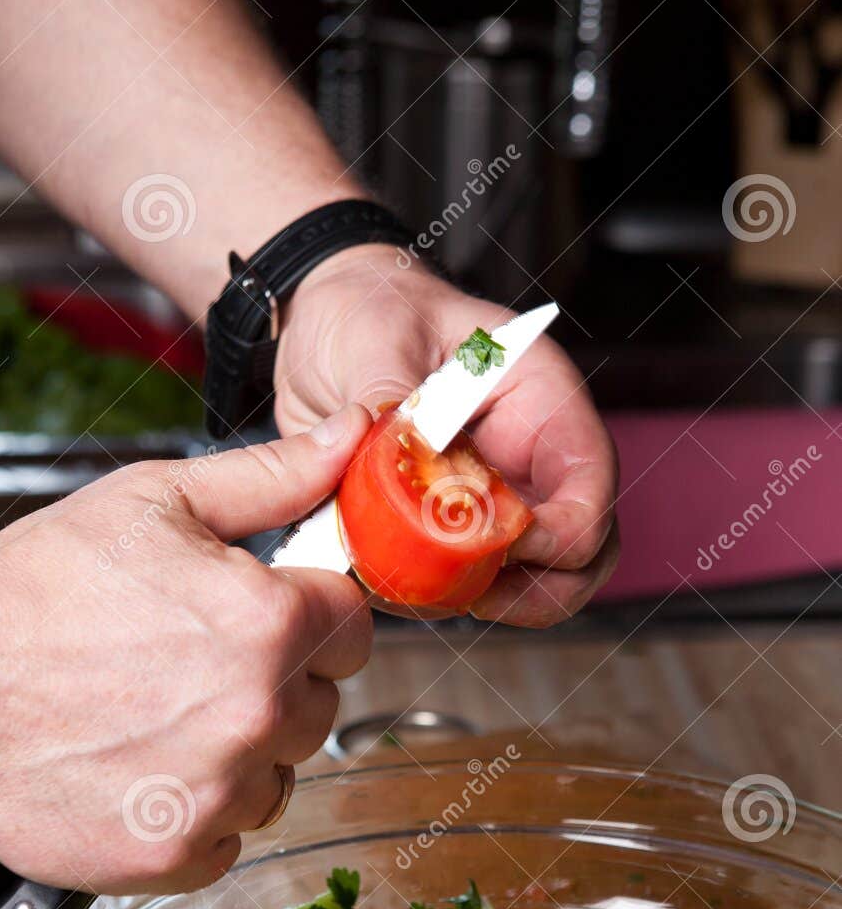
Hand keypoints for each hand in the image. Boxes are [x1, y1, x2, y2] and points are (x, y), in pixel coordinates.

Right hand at [0, 409, 372, 893]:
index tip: (267, 615)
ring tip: (156, 714)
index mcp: (269, 624)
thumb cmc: (35, 587)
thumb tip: (349, 439)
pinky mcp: (176, 856)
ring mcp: (217, 795)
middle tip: (189, 661)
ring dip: (239, 752)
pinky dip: (196, 812)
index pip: (355, 626)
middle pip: (320, 704)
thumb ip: (272, 477)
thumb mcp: (156, 500)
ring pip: (278, 776)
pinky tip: (140, 767)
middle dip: (274, 681)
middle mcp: (257, 716)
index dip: (311, 612)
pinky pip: (229, 837)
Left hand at [274, 247, 618, 625]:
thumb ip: (388, 395)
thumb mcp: (376, 337)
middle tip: (475, 598)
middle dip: (539, 589)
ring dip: (488, 601)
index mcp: (538, 400)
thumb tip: (389, 448)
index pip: (588, 485)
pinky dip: (435, 596)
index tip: (501, 549)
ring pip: (533, 579)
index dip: (559, 534)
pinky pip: (462, 581)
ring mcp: (494, 497)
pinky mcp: (448, 527)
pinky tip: (391, 582)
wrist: (320, 326)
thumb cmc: (368, 307)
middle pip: (581, 550)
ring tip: (426, 592)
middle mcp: (529, 457)